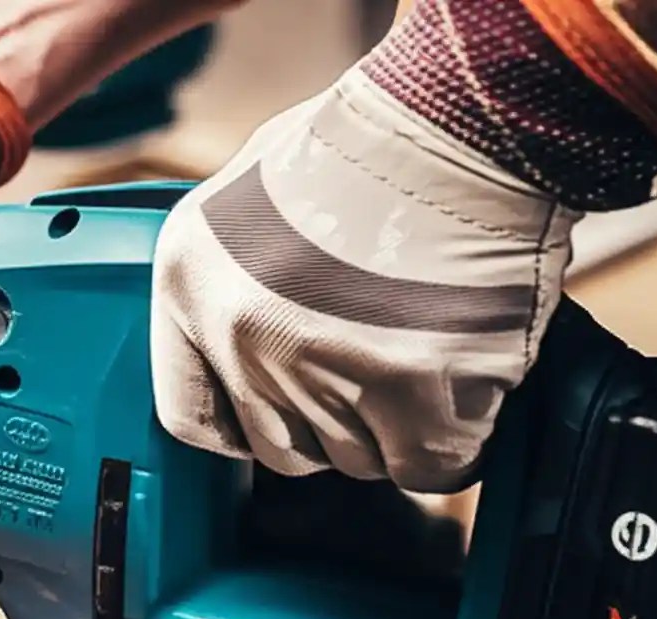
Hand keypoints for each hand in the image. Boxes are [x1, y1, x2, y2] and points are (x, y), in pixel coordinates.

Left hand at [150, 68, 580, 491]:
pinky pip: (429, 466)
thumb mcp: (251, 188)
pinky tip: (466, 383)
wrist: (457, 115)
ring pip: (359, 460)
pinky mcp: (409, 389)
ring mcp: (321, 366)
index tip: (283, 414)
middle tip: (376, 368)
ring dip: (396, 427)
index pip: (192, 416)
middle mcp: (241, 335)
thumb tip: (255, 329)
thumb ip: (237, 274)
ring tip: (426, 349)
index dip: (246, 424)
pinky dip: (455, 439)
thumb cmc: (364, 139)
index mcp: (190, 282)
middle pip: (284, 448)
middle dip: (333, 422)